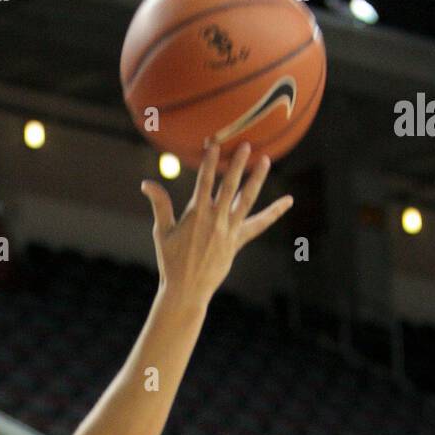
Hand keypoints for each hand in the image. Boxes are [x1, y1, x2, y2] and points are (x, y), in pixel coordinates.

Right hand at [141, 141, 292, 304]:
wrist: (187, 290)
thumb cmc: (171, 262)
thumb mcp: (162, 232)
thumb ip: (160, 205)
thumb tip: (146, 183)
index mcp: (195, 215)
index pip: (205, 182)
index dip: (210, 162)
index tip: (215, 143)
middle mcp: (215, 220)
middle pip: (229, 186)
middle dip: (237, 165)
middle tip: (247, 145)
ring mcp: (229, 231)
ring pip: (246, 200)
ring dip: (256, 179)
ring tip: (266, 161)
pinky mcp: (238, 242)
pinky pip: (259, 225)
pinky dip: (274, 213)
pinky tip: (288, 201)